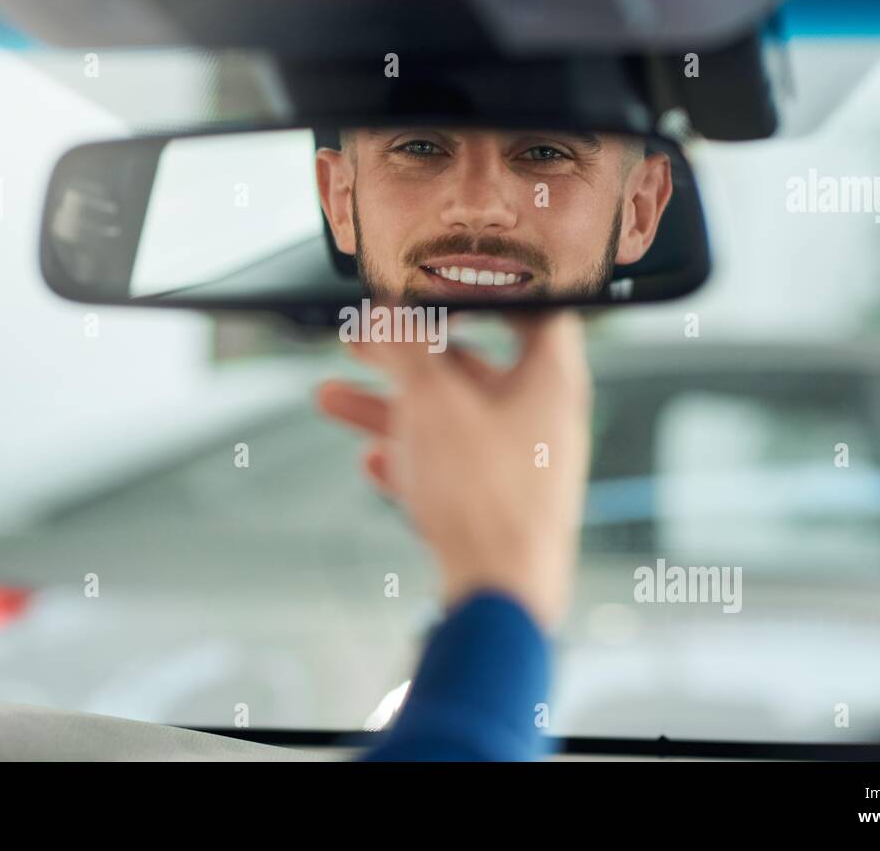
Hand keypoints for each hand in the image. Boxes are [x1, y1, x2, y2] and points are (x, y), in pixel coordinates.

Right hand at [317, 311, 591, 630]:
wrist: (500, 598)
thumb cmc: (486, 496)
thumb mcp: (432, 403)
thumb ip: (405, 351)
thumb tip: (383, 313)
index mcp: (549, 380)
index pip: (533, 310)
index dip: (489, 290)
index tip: (446, 282)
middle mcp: (542, 419)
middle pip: (471, 367)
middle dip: (408, 355)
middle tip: (361, 341)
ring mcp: (522, 467)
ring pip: (449, 421)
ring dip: (390, 408)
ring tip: (331, 398)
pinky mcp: (499, 508)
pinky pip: (449, 470)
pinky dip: (409, 460)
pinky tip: (371, 463)